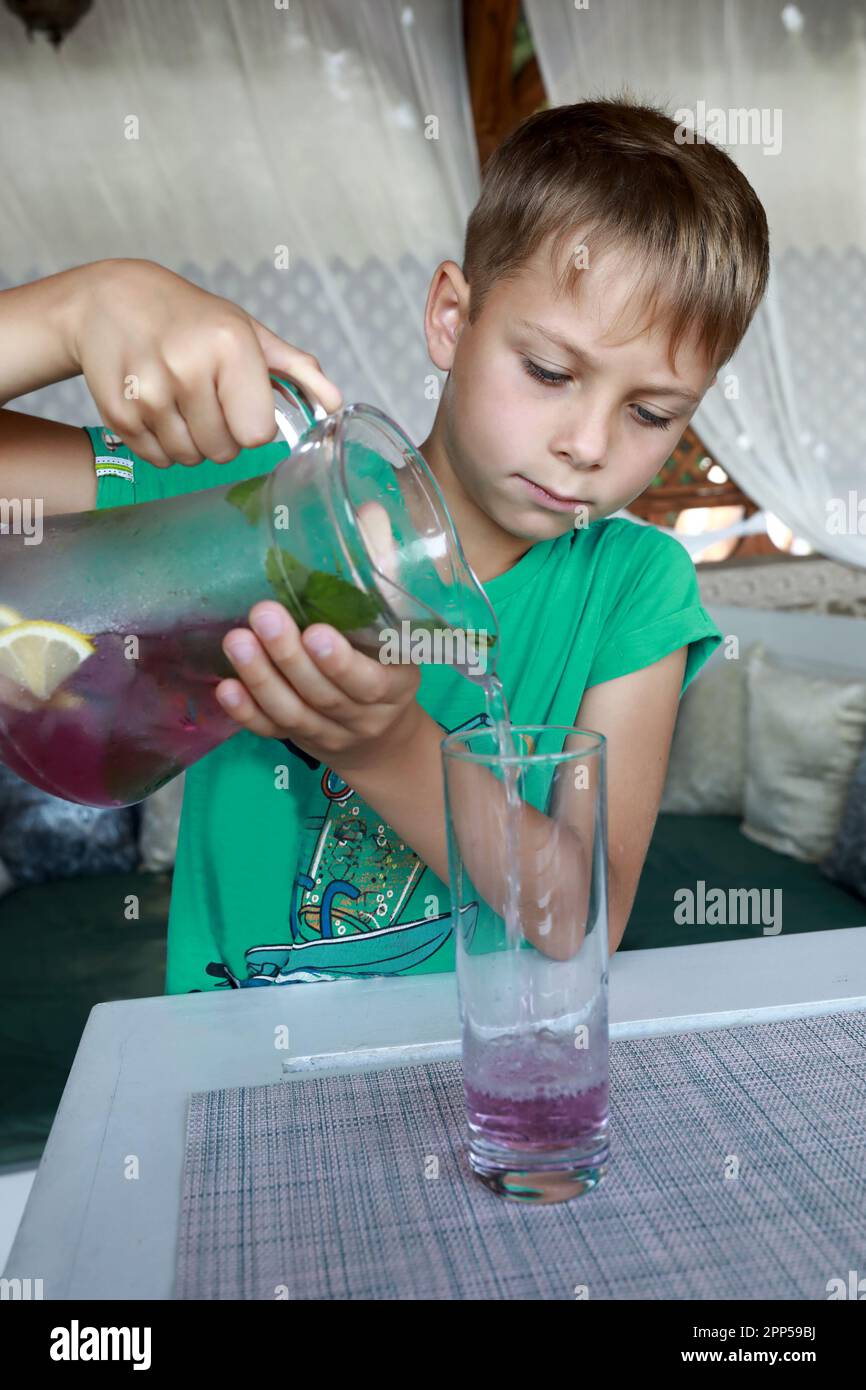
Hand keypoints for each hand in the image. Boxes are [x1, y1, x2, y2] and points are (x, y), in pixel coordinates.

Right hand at [68, 258, 342, 467]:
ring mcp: (149, 392)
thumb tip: (335, 402)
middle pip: (224, 452)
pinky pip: (158, 459)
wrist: (110, 301)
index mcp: (229, 345)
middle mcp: (187, 367)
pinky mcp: (119, 412)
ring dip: (191, 441)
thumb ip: (296, 369)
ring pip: (190, 459)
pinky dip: (160, 443)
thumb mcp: (247, 331)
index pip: (257, 434)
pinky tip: (155, 406)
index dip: (251, 423)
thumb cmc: (190, 319)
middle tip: (205, 397)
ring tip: (179, 401)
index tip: (238, 400)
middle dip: (221, 434)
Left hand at [215, 600, 422, 775]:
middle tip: (264, 616)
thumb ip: (378, 618)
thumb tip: (349, 556)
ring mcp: (328, 735)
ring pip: (292, 713)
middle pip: (323, 696)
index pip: (370, 683)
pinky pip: (269, 730)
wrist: (381, 736)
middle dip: (289, 657)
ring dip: (260, 677)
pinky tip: (225, 687)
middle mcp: (363, 718)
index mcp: (395, 690)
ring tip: (237, 641)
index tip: (315, 631)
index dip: (341, 663)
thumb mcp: (399, 650)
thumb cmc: (387, 671)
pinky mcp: (297, 740)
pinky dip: (245, 711)